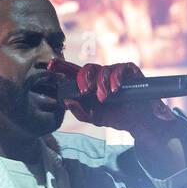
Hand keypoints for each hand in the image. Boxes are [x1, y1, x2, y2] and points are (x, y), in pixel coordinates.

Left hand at [49, 58, 173, 136]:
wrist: (138, 122)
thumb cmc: (116, 117)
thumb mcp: (95, 118)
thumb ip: (80, 112)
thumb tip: (67, 101)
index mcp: (91, 84)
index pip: (73, 73)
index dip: (61, 67)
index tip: (48, 66)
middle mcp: (101, 75)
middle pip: (86, 69)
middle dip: (84, 79)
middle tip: (86, 91)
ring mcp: (115, 71)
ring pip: (103, 69)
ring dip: (101, 83)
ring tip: (105, 97)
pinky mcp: (129, 70)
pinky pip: (120, 68)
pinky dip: (116, 77)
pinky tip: (116, 88)